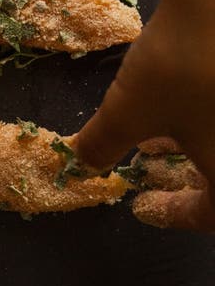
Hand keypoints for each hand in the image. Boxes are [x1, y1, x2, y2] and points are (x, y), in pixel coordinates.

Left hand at [73, 0, 214, 231]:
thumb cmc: (178, 70)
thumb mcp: (127, 111)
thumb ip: (102, 144)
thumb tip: (83, 162)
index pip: (212, 215)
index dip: (174, 215)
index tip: (141, 207)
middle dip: (186, 179)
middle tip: (149, 168)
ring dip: (193, 145)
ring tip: (152, 135)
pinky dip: (204, 118)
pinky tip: (175, 100)